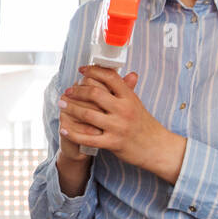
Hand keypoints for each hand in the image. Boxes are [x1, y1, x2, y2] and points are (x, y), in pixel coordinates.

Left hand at [58, 65, 186, 182]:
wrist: (157, 148)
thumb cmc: (144, 125)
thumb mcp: (137, 104)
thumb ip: (128, 89)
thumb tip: (127, 72)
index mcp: (129, 97)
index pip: (109, 77)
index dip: (93, 71)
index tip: (81, 70)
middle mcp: (123, 110)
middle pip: (94, 94)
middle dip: (77, 91)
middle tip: (67, 90)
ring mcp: (118, 127)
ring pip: (87, 114)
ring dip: (71, 108)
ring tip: (61, 104)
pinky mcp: (112, 143)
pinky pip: (87, 138)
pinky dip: (73, 133)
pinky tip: (63, 128)